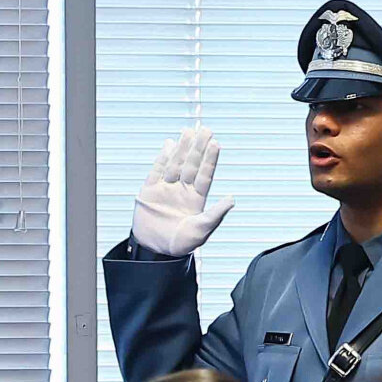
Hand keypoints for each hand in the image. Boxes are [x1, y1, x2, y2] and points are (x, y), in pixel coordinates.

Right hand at [131, 127, 236, 256]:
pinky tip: (169, 144)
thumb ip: (215, 214)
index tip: (215, 143)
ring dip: (182, 148)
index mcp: (196, 199)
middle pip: (191, 165)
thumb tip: (232, 199)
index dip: (210, 159)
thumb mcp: (202, 230)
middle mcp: (182, 191)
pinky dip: (162, 158)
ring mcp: (165, 189)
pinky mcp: (150, 191)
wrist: (155, 251)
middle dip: (198, 148)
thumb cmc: (181, 244)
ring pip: (175, 164)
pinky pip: (157, 171)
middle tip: (205, 129)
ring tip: (189, 131)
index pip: (205, 175)